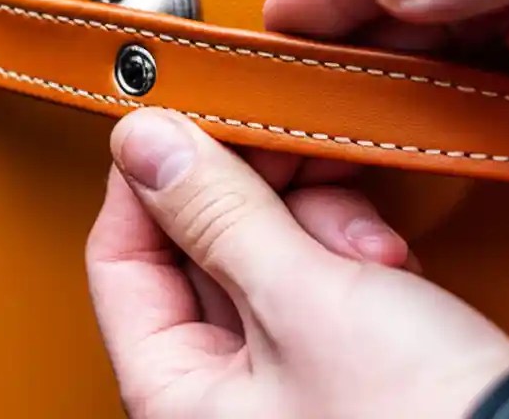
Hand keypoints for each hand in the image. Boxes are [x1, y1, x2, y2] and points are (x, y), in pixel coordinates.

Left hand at [85, 109, 508, 417]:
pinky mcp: (349, 364)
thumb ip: (216, 213)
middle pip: (200, 251)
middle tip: (290, 150)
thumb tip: (148, 146)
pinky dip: (353, 258)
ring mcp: (288, 382)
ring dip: (317, 227)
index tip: (180, 118)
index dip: (147, 181)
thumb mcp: (300, 297)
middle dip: (256, 199)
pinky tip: (388, 269)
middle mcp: (224, 396)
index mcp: (177, 394)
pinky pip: (324, 281)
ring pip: (268, 257)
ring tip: (362, 246)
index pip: (120, 261)